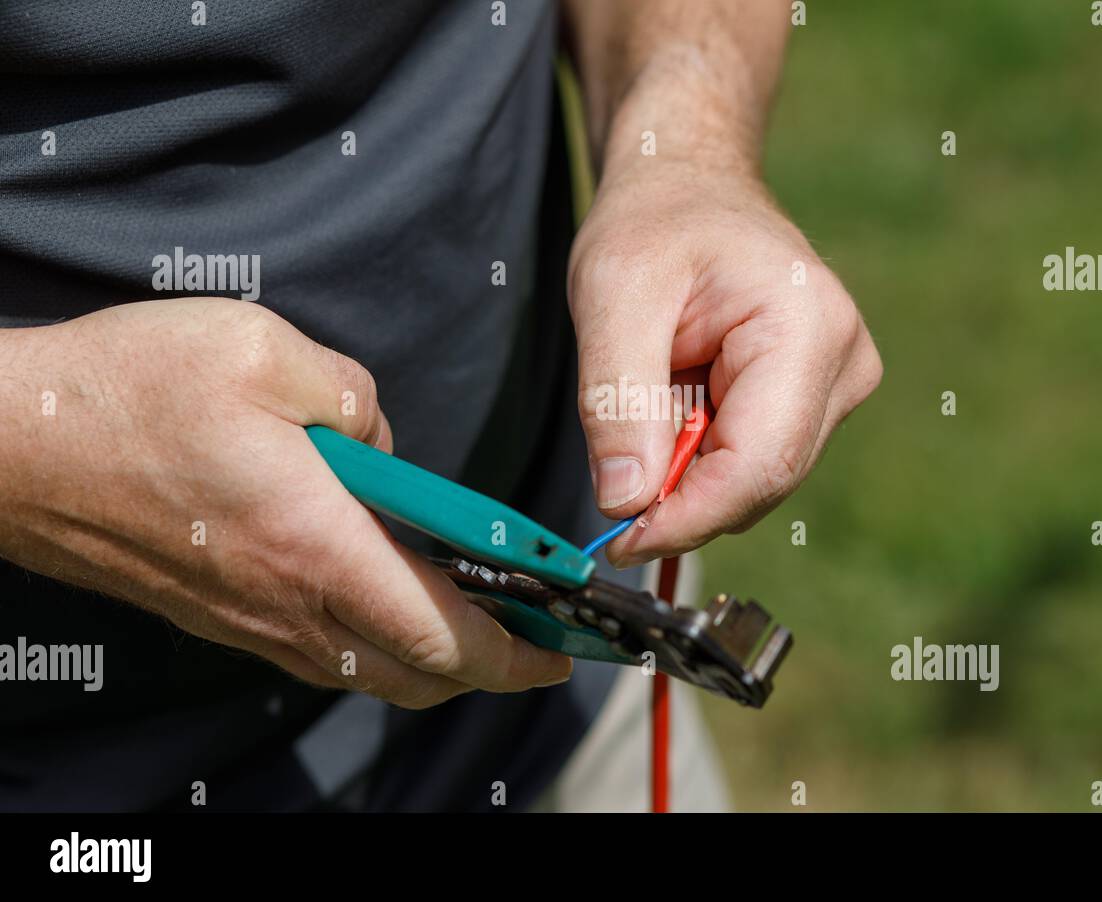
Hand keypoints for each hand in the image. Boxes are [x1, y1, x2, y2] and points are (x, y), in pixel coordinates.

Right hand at [0, 298, 571, 705]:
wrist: (12, 444)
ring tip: (477, 619)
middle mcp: (287, 602)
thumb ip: (355, 400)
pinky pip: (318, 650)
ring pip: (367, 670)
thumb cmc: (130, 392)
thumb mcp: (265, 351)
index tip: (562, 651)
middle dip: (489, 668)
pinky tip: (386, 594)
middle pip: (414, 673)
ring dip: (433, 657)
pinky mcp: (219, 613)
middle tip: (538, 641)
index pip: (442, 632)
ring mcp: (248, 619)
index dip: (515, 652)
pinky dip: (375, 641)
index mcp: (315, 544)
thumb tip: (382, 443)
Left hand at [568, 160, 881, 565]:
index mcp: (810, 329)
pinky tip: (677, 401)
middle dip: (680, 496)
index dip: (685, 518)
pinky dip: (700, 455)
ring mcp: (839, 387)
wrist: (689, 185)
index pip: (758, 467)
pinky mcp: (817, 401)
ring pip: (755, 482)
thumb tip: (624, 503)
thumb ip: (617, 400)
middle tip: (612, 469)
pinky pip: (753, 462)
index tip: (615, 540)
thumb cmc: (654, 221)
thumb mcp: (612, 293)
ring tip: (652, 395)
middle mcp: (846, 366)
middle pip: (760, 484)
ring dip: (687, 470)